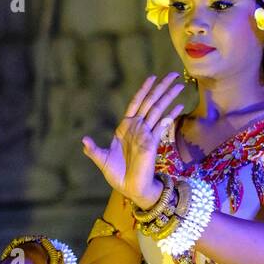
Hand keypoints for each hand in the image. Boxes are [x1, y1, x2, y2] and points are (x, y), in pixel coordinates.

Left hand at [80, 72, 184, 206]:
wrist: (130, 189)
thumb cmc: (117, 175)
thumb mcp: (102, 160)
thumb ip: (94, 150)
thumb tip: (84, 140)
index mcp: (125, 127)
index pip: (136, 103)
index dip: (143, 90)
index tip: (152, 78)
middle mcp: (137, 128)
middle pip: (151, 102)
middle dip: (161, 88)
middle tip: (173, 74)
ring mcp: (146, 134)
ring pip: (159, 110)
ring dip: (169, 96)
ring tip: (179, 84)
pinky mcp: (153, 143)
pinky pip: (162, 125)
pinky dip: (171, 114)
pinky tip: (179, 105)